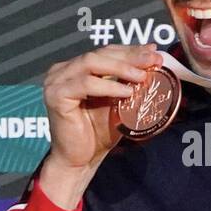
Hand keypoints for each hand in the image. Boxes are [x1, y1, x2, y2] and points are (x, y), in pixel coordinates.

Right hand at [39, 44, 162, 207]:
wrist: (81, 160)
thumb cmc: (98, 132)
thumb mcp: (119, 101)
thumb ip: (130, 80)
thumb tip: (153, 58)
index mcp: (74, 68)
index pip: (105, 52)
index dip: (130, 50)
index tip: (154, 52)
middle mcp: (62, 71)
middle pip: (99, 54)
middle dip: (129, 56)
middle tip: (153, 60)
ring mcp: (56, 81)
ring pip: (91, 63)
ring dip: (120, 68)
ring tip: (142, 76)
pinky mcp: (56, 96)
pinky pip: (85, 84)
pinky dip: (108, 86)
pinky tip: (126, 92)